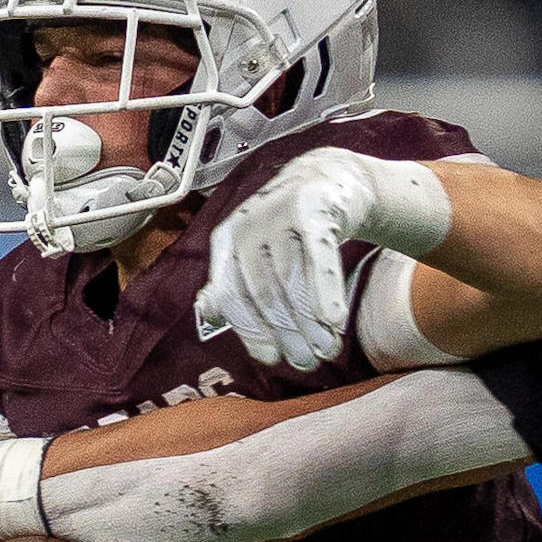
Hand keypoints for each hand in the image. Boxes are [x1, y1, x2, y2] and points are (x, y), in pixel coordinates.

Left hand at [197, 149, 450, 373]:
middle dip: (288, 333)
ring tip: (327, 349)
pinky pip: (319, 257)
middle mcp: (248, 225)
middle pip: (266, 293)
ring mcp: (279, 213)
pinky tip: (335, 320)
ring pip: (294, 280)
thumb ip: (230, 282)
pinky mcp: (313, 207)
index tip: (272, 358)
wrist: (326, 180)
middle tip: (308, 361)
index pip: (232, 295)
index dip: (251, 332)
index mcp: (227, 240)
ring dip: (312, 322)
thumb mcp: (251, 252)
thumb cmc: (287, 229)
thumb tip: (207, 312)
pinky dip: (326, 291)